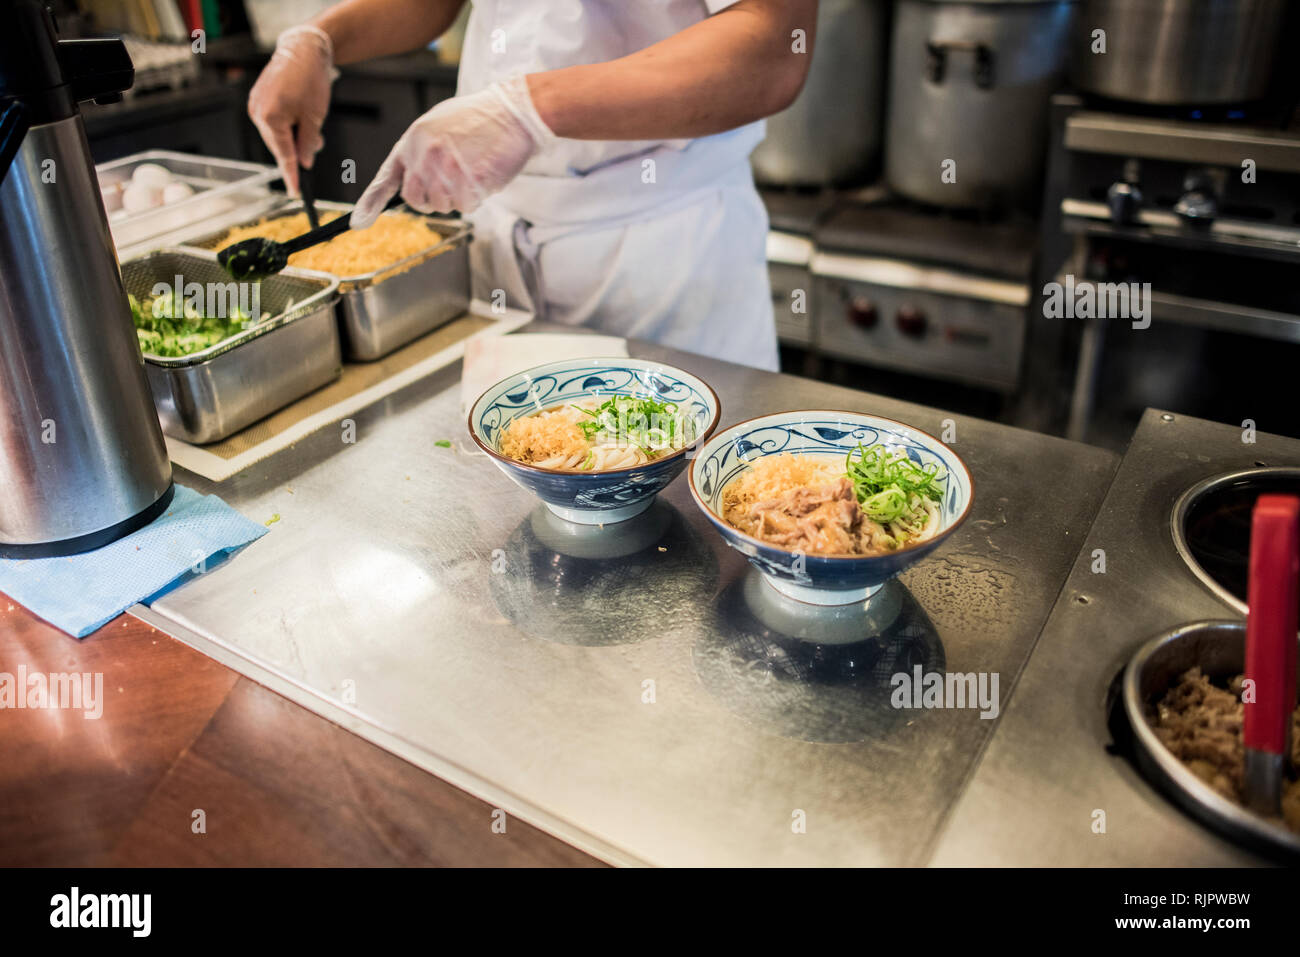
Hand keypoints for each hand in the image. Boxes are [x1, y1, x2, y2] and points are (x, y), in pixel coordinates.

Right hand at [247, 25, 337, 195]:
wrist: (303, 51)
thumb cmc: (310, 81)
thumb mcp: (315, 117)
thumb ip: (308, 143)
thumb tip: (304, 163)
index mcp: (271, 118)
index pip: (283, 155)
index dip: (291, 175)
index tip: (295, 193)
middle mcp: (257, 113)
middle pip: (278, 146)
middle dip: (297, 148)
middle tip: (315, 139)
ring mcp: (255, 105)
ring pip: (276, 135)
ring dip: (292, 136)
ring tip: (308, 120)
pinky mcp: (257, 99)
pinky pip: (272, 122)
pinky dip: (286, 125)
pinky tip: (298, 114)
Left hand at [350, 74, 554, 228]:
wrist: (512, 111)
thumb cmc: (478, 118)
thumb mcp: (437, 124)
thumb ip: (420, 150)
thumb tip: (411, 179)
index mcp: (413, 140)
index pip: (387, 178)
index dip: (371, 203)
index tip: (359, 222)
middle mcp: (425, 156)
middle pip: (417, 200)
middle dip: (434, 198)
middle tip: (452, 181)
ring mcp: (447, 170)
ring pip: (444, 206)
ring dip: (458, 197)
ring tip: (472, 169)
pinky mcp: (470, 181)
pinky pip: (467, 206)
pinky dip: (477, 197)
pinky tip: (484, 173)